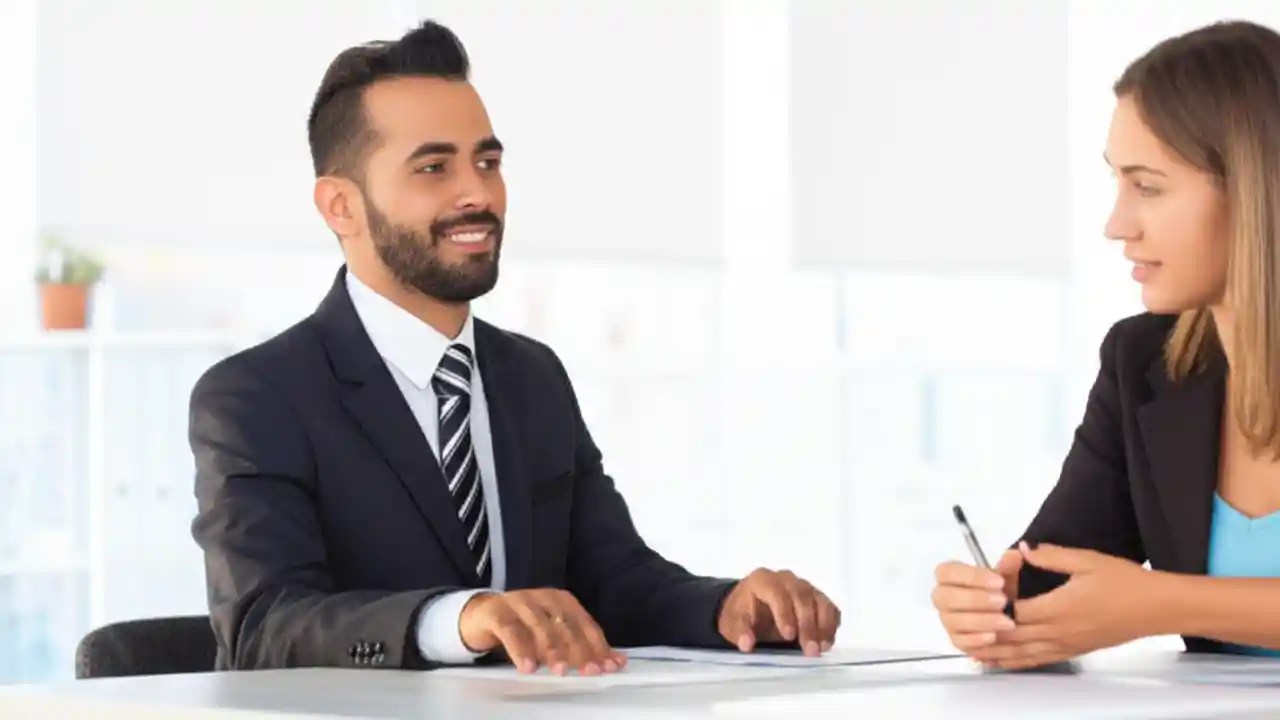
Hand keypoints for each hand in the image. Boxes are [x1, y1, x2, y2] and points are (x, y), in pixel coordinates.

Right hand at [458, 589, 626, 675]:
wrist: (481, 614)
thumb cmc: (522, 627)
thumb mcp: (551, 635)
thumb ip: (578, 647)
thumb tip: (612, 663)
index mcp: (561, 601)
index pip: (584, 623)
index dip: (597, 645)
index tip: (607, 665)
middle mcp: (543, 598)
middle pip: (565, 624)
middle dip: (580, 650)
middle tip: (588, 670)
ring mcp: (519, 602)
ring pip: (540, 626)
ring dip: (552, 650)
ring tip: (560, 671)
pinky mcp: (497, 612)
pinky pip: (510, 631)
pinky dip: (520, 649)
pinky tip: (528, 667)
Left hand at [718, 568, 840, 655]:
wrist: (751, 606)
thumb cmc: (743, 611)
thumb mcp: (733, 620)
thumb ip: (740, 630)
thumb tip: (746, 644)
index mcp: (764, 580)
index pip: (778, 593)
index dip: (785, 614)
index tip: (788, 636)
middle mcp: (786, 580)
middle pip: (802, 597)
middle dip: (807, 625)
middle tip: (810, 650)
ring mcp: (804, 587)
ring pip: (820, 601)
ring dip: (823, 626)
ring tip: (821, 648)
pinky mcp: (816, 599)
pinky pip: (829, 608)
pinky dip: (831, 625)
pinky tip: (826, 642)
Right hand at [932, 548, 1021, 653]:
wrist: (1006, 613)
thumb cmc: (1000, 591)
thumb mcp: (1006, 576)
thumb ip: (1008, 566)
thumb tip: (1015, 555)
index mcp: (949, 576)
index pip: (947, 572)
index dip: (971, 577)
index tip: (999, 582)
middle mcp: (942, 597)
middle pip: (946, 597)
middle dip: (975, 600)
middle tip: (1003, 601)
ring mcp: (947, 619)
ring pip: (954, 621)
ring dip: (981, 621)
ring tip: (1007, 622)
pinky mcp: (955, 639)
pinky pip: (960, 641)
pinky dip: (976, 640)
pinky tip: (994, 637)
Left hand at [972, 542, 1155, 669]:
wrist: (1156, 609)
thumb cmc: (1125, 583)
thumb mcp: (1087, 560)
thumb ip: (1052, 556)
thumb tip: (1024, 550)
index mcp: (1059, 607)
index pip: (1014, 611)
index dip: (994, 606)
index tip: (979, 597)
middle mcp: (1058, 631)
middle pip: (1011, 636)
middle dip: (986, 631)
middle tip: (961, 627)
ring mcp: (1065, 645)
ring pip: (1021, 653)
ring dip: (994, 651)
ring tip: (969, 650)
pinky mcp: (1072, 651)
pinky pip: (1037, 660)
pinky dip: (1015, 662)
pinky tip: (1001, 661)